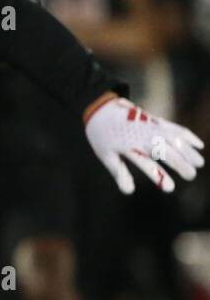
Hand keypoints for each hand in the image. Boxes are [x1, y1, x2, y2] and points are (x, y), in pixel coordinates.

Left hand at [83, 92, 203, 193]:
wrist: (100, 109)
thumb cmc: (102, 136)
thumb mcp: (105, 154)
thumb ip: (118, 172)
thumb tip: (128, 191)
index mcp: (127, 146)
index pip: (146, 164)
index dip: (158, 177)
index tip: (170, 189)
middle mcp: (141, 136)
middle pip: (164, 151)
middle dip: (179, 163)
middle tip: (190, 176)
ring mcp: (149, 126)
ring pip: (173, 138)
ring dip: (187, 150)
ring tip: (199, 163)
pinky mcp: (154, 120)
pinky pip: (173, 127)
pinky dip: (187, 135)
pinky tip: (198, 145)